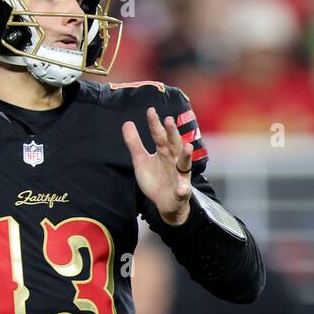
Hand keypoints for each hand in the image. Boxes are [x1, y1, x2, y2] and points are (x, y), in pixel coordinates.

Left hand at [123, 106, 191, 223]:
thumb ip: (135, 144)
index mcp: (164, 151)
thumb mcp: (141, 161)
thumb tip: (126, 123)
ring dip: (186, 155)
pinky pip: (183, 190)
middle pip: (174, 144)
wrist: (166, 203)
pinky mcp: (182, 191)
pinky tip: (181, 188)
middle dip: (172, 133)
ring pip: (185, 163)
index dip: (155, 124)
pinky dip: (183, 189)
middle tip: (169, 120)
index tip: (150, 111)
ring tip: (187, 147)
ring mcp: (180, 175)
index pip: (159, 135)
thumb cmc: (156, 179)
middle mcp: (174, 160)